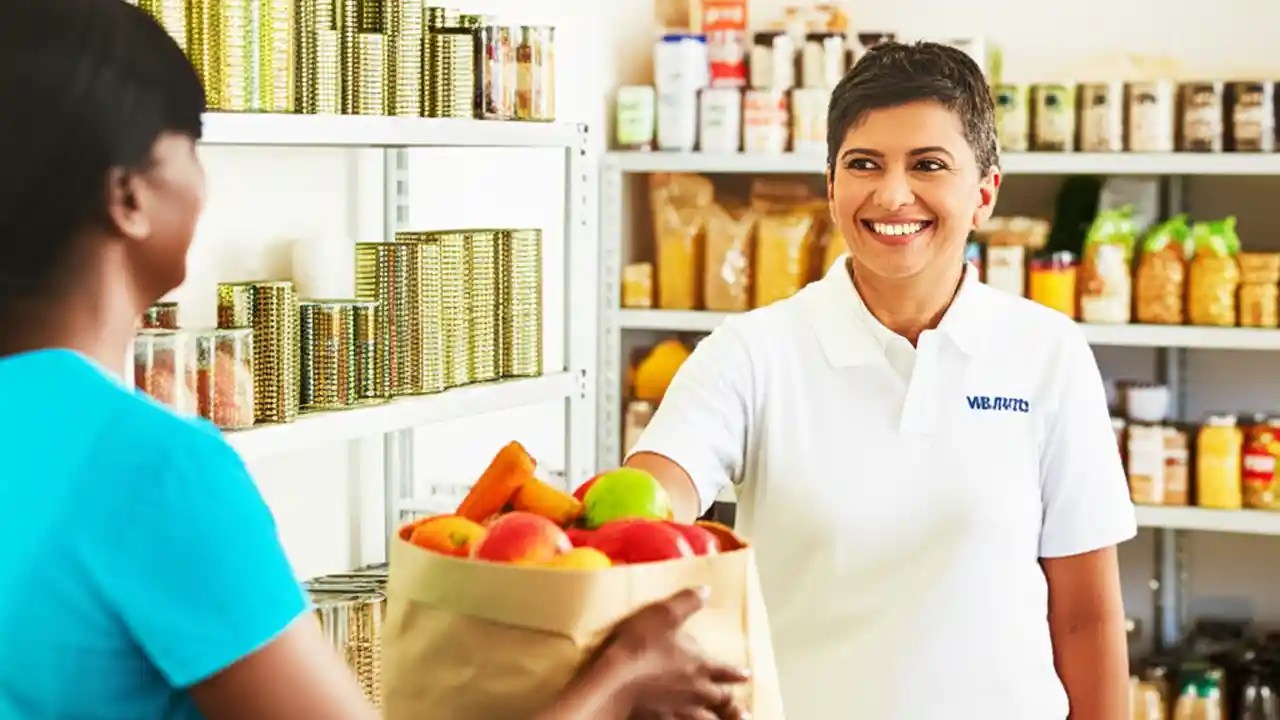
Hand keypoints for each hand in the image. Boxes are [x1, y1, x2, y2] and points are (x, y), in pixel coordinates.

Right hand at [601, 587, 751, 719]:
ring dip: (716, 719)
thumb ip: (687, 602)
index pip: (726, 670)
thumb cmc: (640, 646)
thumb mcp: (664, 614)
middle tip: (738, 705)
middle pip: (721, 700)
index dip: (737, 672)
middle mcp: (695, 691)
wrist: (613, 680)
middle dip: (731, 701)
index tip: (746, 674)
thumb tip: (705, 591)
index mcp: (700, 665)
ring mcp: (678, 709)